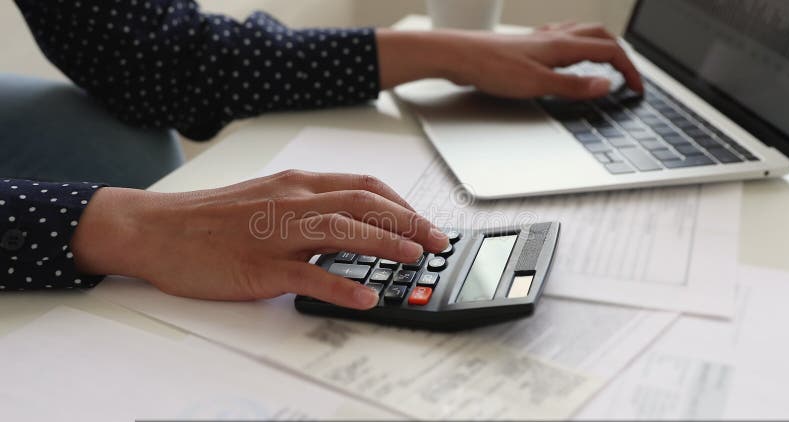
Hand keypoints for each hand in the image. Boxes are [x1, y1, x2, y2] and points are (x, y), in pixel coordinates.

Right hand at [70, 170, 448, 308]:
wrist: (157, 229)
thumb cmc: (212, 218)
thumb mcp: (267, 199)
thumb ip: (308, 207)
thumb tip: (351, 224)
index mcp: (297, 186)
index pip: (364, 187)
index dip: (402, 203)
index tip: (424, 221)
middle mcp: (293, 203)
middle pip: (365, 204)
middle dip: (410, 221)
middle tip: (438, 240)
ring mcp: (276, 234)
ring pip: (344, 231)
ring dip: (387, 243)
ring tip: (416, 258)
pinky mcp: (259, 266)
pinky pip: (309, 275)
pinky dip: (343, 286)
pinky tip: (366, 297)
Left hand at [377, 22, 642, 98]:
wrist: (457, 56)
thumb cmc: (491, 68)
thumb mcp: (537, 85)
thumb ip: (573, 86)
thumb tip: (607, 86)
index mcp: (562, 46)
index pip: (610, 52)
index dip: (629, 71)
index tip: (637, 89)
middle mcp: (554, 38)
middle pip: (600, 37)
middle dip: (621, 54)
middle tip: (628, 75)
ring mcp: (539, 40)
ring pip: (581, 34)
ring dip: (600, 45)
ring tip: (607, 62)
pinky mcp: (525, 45)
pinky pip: (560, 38)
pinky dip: (575, 45)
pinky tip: (565, 57)